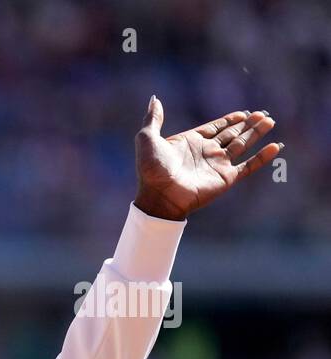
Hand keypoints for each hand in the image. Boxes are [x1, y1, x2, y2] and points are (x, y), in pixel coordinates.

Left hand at [132, 96, 280, 220]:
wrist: (159, 196)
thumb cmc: (151, 169)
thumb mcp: (147, 139)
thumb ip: (154, 118)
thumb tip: (154, 98)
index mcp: (191, 142)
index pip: (215, 127)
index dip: (229, 120)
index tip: (243, 113)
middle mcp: (206, 152)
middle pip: (232, 134)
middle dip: (247, 124)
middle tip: (263, 114)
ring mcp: (217, 165)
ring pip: (242, 145)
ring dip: (256, 133)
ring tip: (270, 121)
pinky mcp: (225, 178)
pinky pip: (248, 166)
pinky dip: (262, 157)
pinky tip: (275, 147)